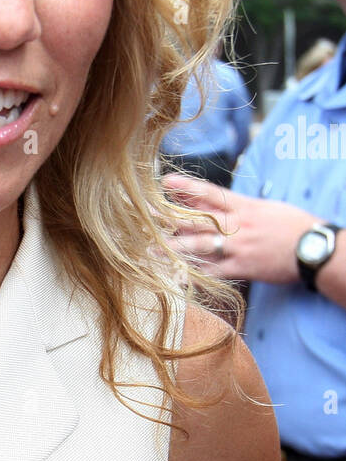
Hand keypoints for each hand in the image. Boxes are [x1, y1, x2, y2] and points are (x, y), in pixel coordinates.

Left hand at [161, 173, 319, 284]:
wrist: (313, 249)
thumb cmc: (293, 226)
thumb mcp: (267, 207)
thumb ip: (239, 206)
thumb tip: (213, 202)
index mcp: (244, 207)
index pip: (210, 194)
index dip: (187, 188)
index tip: (166, 183)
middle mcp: (237, 225)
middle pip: (198, 219)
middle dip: (170, 218)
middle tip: (146, 216)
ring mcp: (238, 247)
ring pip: (200, 246)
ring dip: (174, 248)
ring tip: (151, 249)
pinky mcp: (242, 268)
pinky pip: (213, 272)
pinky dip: (195, 275)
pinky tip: (177, 277)